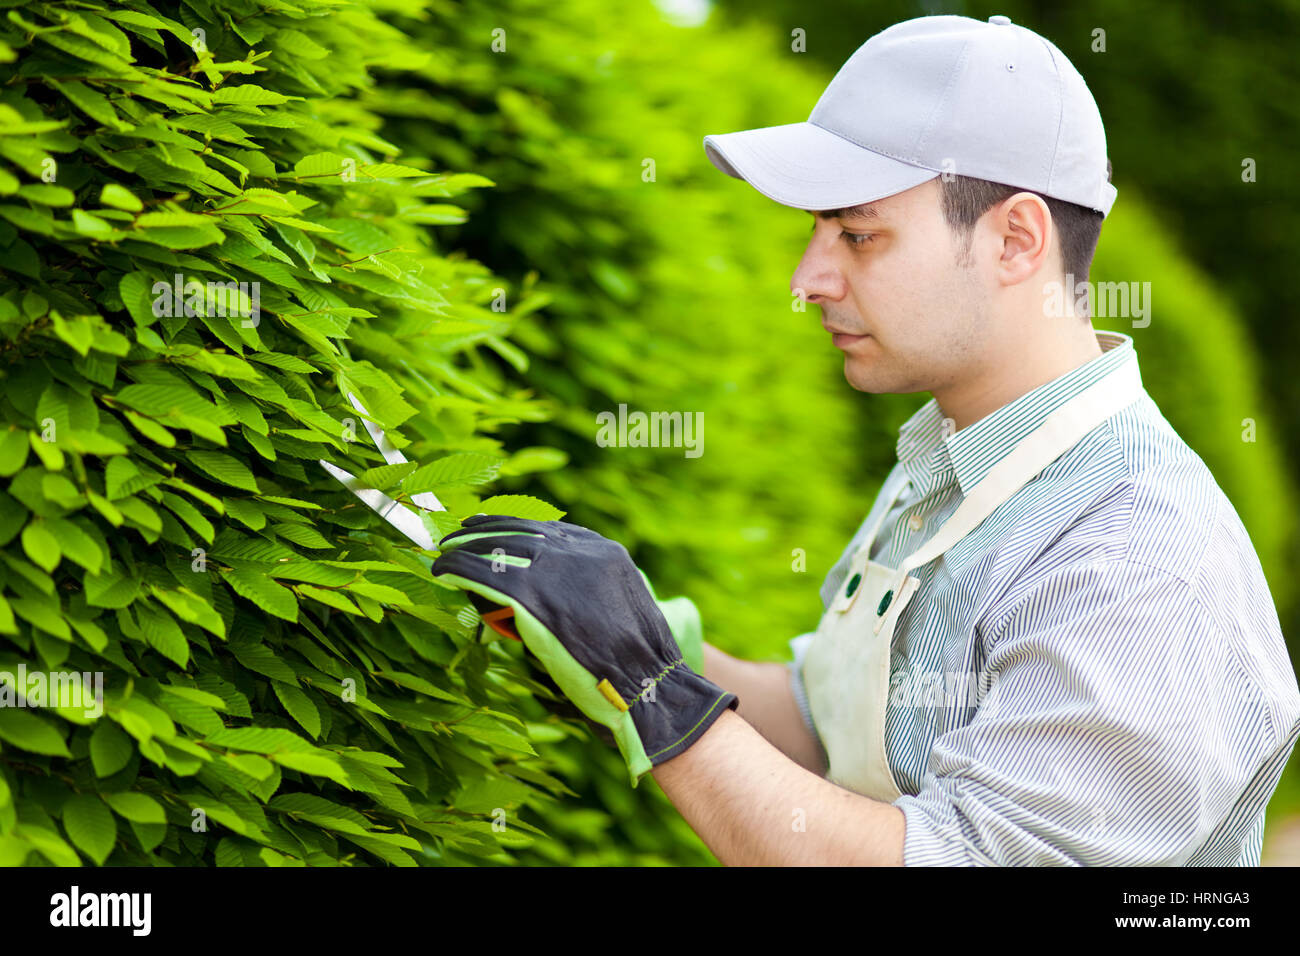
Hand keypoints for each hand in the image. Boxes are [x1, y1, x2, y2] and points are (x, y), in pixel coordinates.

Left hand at [430, 515, 737, 785]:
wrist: (647, 685)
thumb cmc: (635, 663)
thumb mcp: (618, 608)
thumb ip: (584, 590)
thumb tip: (542, 593)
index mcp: (604, 552)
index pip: (549, 529)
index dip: (513, 525)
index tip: (489, 525)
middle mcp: (581, 552)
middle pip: (520, 531)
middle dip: (484, 531)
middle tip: (457, 533)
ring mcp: (558, 572)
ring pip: (499, 549)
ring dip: (466, 548)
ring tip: (443, 551)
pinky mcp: (535, 597)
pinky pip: (487, 575)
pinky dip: (461, 570)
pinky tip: (443, 570)